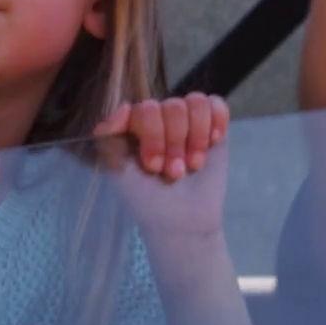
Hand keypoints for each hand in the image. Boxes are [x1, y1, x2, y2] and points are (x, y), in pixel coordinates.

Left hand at [93, 95, 230, 241]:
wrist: (181, 221)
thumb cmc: (145, 198)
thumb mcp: (116, 170)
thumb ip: (108, 136)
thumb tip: (124, 107)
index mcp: (135, 123)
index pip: (147, 109)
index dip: (154, 137)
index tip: (153, 167)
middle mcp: (160, 116)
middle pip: (174, 107)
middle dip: (176, 145)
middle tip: (174, 173)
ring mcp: (186, 119)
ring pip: (196, 103)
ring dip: (196, 139)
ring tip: (193, 165)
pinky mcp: (212, 126)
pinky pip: (216, 104)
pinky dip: (217, 121)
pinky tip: (213, 142)